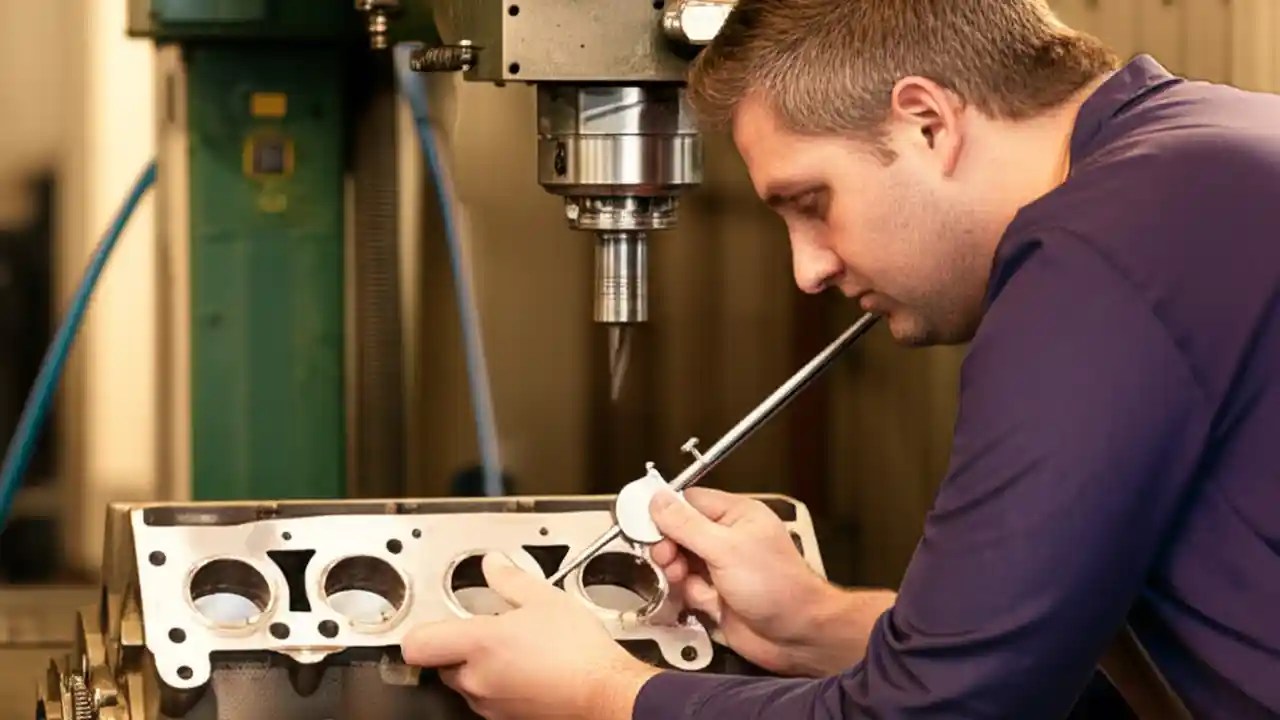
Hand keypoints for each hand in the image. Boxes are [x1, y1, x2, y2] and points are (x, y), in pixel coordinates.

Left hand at [401, 553, 660, 719]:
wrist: (604, 691)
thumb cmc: (578, 650)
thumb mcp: (544, 598)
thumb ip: (510, 578)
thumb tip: (493, 564)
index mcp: (480, 645)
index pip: (417, 645)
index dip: (421, 631)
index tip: (436, 621)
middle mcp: (477, 679)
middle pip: (440, 663)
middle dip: (458, 646)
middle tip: (488, 629)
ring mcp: (489, 703)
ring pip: (464, 683)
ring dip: (478, 667)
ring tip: (513, 649)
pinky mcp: (504, 718)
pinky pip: (486, 699)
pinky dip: (496, 684)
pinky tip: (524, 668)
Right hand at [650, 487, 885, 676]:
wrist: (796, 636)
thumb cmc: (779, 587)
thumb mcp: (725, 548)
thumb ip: (686, 524)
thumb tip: (658, 501)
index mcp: (736, 516)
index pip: (689, 502)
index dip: (665, 512)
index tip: (646, 523)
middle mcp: (728, 539)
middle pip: (679, 532)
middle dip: (668, 545)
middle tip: (666, 556)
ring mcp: (722, 568)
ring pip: (680, 562)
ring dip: (678, 572)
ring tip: (684, 579)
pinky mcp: (717, 596)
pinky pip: (688, 589)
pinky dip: (691, 595)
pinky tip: (707, 600)